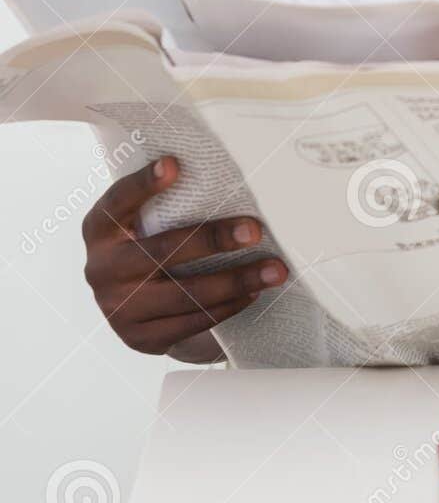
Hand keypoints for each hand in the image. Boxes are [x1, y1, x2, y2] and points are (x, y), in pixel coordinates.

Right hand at [82, 156, 287, 356]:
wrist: (136, 309)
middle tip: (256, 230)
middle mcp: (102, 269)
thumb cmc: (151, 249)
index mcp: (100, 230)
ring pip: (186, 294)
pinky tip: (253, 293)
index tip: (173, 164)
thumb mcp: (145, 225)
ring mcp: (118, 308)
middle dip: (214, 240)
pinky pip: (192, 322)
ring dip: (237, 280)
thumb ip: (166, 205)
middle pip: (162, 251)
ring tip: (274, 270)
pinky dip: (228, 307)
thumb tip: (223, 179)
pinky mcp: (140, 338)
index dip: (143, 184)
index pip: (118, 201)